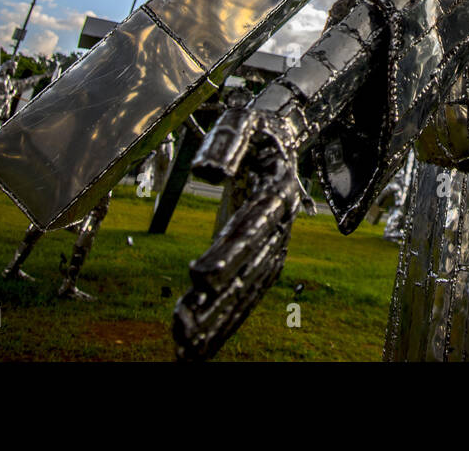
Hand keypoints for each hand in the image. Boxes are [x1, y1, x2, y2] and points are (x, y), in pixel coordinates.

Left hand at [174, 126, 304, 360]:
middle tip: (182, 325)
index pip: (250, 227)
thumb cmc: (257, 130)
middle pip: (250, 268)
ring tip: (185, 348)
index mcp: (277, 192)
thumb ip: (227, 142)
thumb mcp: (244, 121)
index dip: (227, 253)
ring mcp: (277, 244)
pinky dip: (230, 318)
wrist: (286, 138)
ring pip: (250, 288)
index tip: (197, 276)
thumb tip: (207, 170)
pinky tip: (204, 343)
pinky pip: (252, 293)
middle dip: (217, 300)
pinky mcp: (268, 256)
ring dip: (220, 319)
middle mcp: (282, 224)